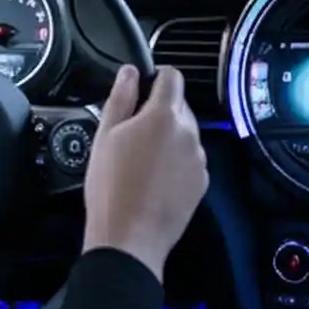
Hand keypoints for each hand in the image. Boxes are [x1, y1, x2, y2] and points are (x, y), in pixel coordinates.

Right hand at [82, 65, 207, 280]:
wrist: (130, 237)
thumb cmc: (111, 185)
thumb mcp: (105, 136)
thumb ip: (120, 98)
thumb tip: (130, 72)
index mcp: (164, 115)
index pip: (172, 77)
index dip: (157, 79)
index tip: (142, 91)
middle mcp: (189, 132)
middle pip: (179, 107)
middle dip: (159, 113)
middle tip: (133, 134)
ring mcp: (199, 158)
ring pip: (186, 134)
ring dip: (170, 138)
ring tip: (143, 162)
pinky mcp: (203, 181)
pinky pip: (191, 160)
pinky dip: (177, 162)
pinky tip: (156, 180)